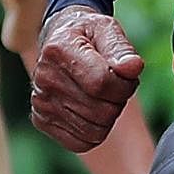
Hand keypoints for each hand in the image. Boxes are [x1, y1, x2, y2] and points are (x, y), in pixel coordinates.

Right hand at [31, 5, 142, 154]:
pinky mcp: (42, 120)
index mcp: (58, 49)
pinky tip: (93, 112)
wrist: (61, 40)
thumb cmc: (89, 36)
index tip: (126, 74)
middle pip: (101, 111)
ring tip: (104, 96)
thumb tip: (133, 67)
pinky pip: (81, 143)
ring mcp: (40, 102)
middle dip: (119, 101)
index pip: (102, 83)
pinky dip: (95, 133)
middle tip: (116, 85)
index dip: (125, 84)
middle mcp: (44, 77)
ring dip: (109, 116)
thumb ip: (121, 48)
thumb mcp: (107, 30)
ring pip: (94, 131)